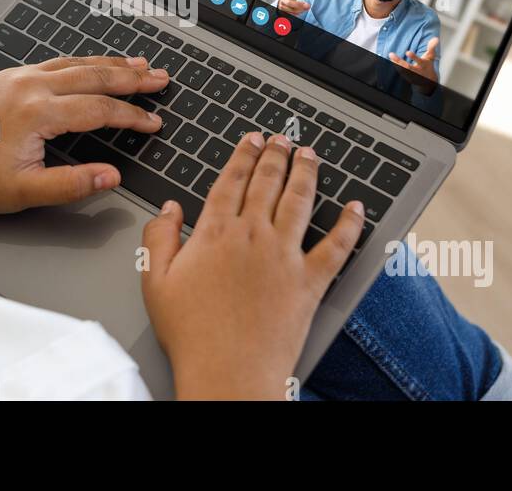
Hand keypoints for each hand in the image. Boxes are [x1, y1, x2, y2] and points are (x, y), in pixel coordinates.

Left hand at [0, 56, 167, 213]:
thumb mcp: (24, 192)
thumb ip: (72, 185)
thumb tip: (112, 176)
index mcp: (36, 113)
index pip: (99, 110)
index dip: (131, 116)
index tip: (154, 122)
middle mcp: (29, 86)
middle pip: (93, 75)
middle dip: (131, 78)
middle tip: (160, 77)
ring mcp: (17, 77)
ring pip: (74, 63)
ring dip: (109, 63)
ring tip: (138, 65)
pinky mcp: (6, 77)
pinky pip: (54, 63)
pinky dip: (81, 63)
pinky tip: (93, 65)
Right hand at [140, 133, 365, 398]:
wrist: (228, 372)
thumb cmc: (191, 334)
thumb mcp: (155, 282)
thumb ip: (158, 238)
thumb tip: (168, 208)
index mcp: (215, 232)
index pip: (231, 181)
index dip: (243, 155)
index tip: (252, 139)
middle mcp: (253, 235)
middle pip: (267, 183)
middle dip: (276, 154)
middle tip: (282, 138)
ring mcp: (285, 256)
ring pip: (300, 200)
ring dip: (306, 172)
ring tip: (309, 154)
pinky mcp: (310, 281)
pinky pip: (336, 246)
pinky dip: (349, 224)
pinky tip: (356, 207)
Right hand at [277, 0, 310, 15]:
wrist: (284, 3)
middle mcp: (283, 1)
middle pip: (290, 4)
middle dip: (299, 5)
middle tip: (308, 6)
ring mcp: (283, 8)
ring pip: (292, 11)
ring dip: (300, 10)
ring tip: (306, 8)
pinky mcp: (284, 14)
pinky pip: (291, 16)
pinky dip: (297, 14)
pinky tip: (300, 12)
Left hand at [388, 36, 438, 82]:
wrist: (428, 81)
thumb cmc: (428, 65)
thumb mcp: (431, 56)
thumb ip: (432, 47)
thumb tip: (435, 38)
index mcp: (423, 65)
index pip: (419, 61)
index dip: (414, 57)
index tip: (407, 52)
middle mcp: (417, 71)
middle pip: (407, 67)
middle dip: (399, 61)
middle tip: (391, 54)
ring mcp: (411, 75)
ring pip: (402, 70)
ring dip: (396, 63)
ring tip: (390, 55)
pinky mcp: (407, 77)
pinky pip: (400, 72)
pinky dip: (396, 66)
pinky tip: (391, 59)